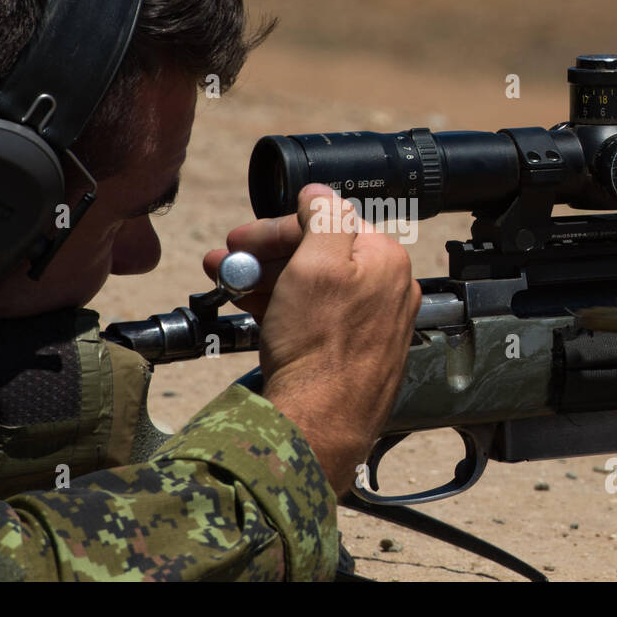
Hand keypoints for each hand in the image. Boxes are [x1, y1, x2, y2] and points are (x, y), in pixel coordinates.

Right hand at [203, 184, 420, 495]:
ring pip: (314, 288)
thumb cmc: (318, 350)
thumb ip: (322, 216)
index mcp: (386, 259)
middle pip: (319, 255)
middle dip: (265, 255)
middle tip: (227, 261)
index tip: (242, 237)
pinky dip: (284, 310)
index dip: (276, 228)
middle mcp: (389, 290)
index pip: (325, 222)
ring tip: (228, 285)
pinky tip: (253, 311)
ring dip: (267, 280)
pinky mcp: (357, 354)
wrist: (317, 424)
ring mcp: (374, 325)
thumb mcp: (313, 265)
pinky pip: (318, 319)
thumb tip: (319, 192)